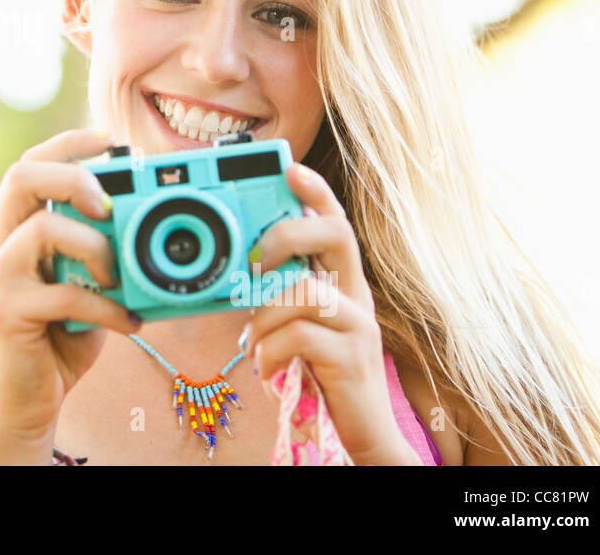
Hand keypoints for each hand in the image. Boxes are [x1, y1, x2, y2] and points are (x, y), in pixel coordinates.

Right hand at [0, 129, 142, 463]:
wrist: (21, 407)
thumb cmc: (56, 342)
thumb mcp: (83, 286)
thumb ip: (100, 254)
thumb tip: (156, 227)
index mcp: (12, 230)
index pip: (30, 165)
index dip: (68, 145)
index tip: (110, 141)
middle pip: (21, 177)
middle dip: (74, 177)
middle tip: (111, 204)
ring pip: (43, 229)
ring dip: (96, 247)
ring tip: (119, 276)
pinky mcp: (4, 313)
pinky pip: (64, 293)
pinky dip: (107, 305)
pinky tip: (127, 321)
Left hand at [241, 162, 419, 465]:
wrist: (363, 431)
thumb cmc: (321, 372)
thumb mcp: (297, 327)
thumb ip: (278, 299)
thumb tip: (236, 278)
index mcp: (341, 282)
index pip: (334, 222)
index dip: (316, 192)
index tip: (291, 167)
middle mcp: (356, 295)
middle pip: (337, 235)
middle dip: (289, 234)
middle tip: (255, 262)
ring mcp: (359, 325)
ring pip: (307, 292)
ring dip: (265, 317)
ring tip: (254, 344)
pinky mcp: (352, 358)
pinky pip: (301, 337)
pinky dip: (271, 351)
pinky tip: (266, 367)